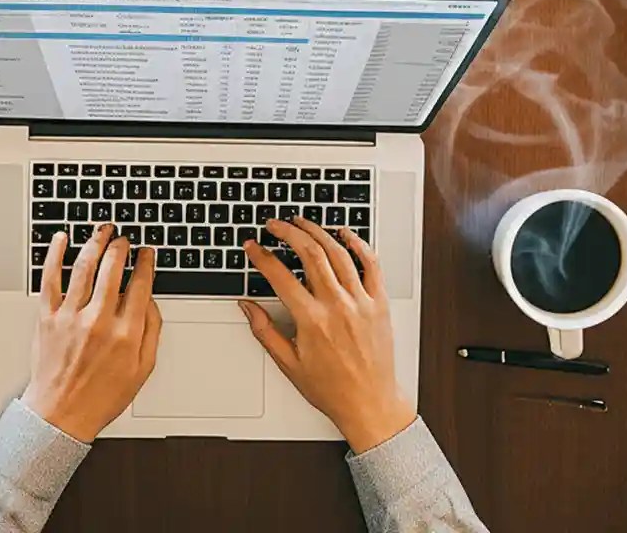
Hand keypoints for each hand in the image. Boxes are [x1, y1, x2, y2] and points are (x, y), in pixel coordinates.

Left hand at [21, 224, 162, 442]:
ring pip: (84, 267)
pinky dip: (54, 255)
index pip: (140, 285)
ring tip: (102, 231)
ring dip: (95, 242)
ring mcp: (70, 317)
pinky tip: (61, 239)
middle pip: (113, 269)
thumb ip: (152, 332)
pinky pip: (50, 279)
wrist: (60, 415)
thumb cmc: (99, 397)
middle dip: (121, 247)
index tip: (147, 253)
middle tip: (123, 240)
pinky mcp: (47, 318)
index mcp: (126, 334)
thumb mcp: (142, 370)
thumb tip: (151, 302)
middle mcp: (98, 321)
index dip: (146, 263)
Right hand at [239, 218, 415, 453]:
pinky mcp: (379, 303)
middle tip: (275, 225)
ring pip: (339, 253)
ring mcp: (361, 302)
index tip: (254, 247)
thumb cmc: (332, 389)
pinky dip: (358, 244)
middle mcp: (337, 307)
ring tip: (302, 223)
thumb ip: (264, 331)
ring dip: (318, 232)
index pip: (280, 276)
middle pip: (310, 253)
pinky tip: (345, 234)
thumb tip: (247, 307)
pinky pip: (371, 264)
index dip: (262, 256)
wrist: (370, 403)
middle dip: (288, 232)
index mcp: (312, 321)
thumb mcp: (288, 364)